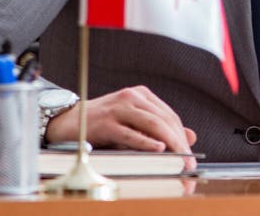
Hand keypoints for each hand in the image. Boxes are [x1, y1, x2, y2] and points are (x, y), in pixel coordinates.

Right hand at [45, 85, 197, 170]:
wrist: (67, 122)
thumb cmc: (102, 124)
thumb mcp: (133, 123)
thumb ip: (160, 129)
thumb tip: (191, 136)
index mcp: (141, 95)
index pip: (169, 116)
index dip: (182, 137)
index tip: (191, 157)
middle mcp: (131, 97)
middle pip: (164, 120)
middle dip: (180, 144)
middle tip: (188, 165)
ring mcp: (118, 108)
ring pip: (152, 124)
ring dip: (169, 145)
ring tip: (179, 161)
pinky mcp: (105, 123)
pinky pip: (129, 133)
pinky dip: (146, 142)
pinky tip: (158, 149)